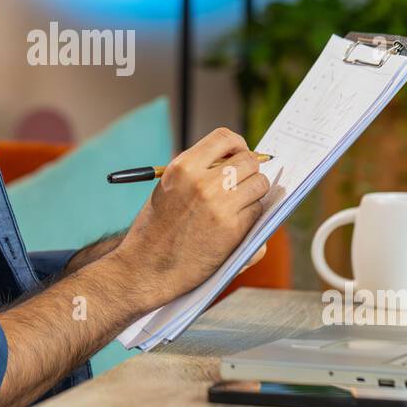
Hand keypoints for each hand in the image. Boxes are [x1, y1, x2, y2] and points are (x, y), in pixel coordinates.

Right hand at [112, 127, 269, 310]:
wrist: (146, 268)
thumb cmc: (155, 229)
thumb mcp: (167, 188)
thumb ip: (196, 172)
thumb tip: (235, 162)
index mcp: (183, 167)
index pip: (225, 138)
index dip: (238, 145)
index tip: (240, 154)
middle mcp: (203, 182)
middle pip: (249, 160)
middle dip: (250, 170)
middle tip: (244, 183)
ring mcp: (220, 205)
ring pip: (260, 184)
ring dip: (254, 193)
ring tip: (238, 205)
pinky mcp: (233, 229)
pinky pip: (257, 212)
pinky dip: (252, 217)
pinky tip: (234, 226)